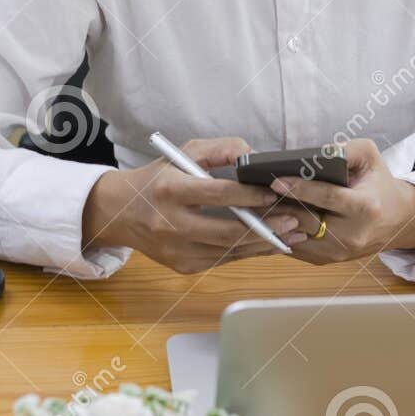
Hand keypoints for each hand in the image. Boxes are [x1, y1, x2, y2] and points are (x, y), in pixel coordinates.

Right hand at [81, 136, 305, 275]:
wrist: (121, 212)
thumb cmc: (158, 178)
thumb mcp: (183, 153)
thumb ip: (219, 149)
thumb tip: (254, 156)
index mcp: (170, 190)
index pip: (217, 194)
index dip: (248, 196)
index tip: (274, 192)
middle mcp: (171, 224)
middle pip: (226, 231)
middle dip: (265, 226)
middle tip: (293, 219)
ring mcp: (176, 250)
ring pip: (229, 250)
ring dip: (264, 243)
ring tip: (291, 233)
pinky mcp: (183, 266)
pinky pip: (223, 260)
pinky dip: (248, 252)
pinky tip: (270, 244)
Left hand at [266, 138, 414, 264]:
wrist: (396, 220)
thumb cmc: (378, 183)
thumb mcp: (370, 157)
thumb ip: (345, 150)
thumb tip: (314, 154)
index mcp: (365, 207)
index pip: (328, 198)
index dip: (300, 189)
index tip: (275, 181)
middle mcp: (353, 234)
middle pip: (306, 221)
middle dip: (278, 206)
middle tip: (253, 192)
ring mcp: (339, 252)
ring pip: (296, 238)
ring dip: (273, 222)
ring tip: (253, 205)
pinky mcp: (328, 260)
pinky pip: (295, 248)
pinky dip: (278, 233)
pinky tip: (263, 218)